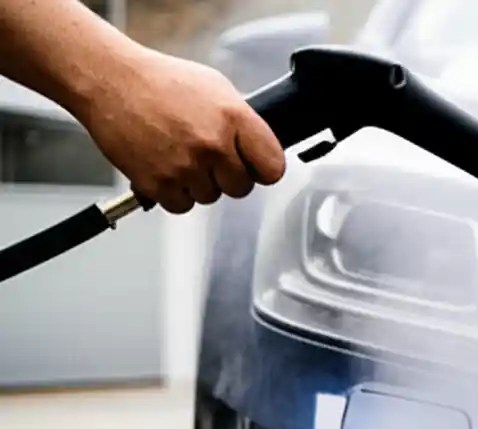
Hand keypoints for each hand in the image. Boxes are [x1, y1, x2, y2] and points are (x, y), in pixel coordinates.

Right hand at [74, 48, 285, 213]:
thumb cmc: (160, 81)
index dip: (263, 168)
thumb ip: (242, 122)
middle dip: (228, 176)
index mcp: (233, 118)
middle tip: (208, 157)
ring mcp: (184, 166)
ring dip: (198, 183)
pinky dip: (174, 192)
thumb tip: (257, 149)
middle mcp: (211, 145)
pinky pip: (180, 205)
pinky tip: (166, 167)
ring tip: (180, 154)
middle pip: (241, 188)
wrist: (109, 81)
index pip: (273, 167)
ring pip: (209, 197)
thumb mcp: (216, 89)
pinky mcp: (156, 183)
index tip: (254, 167)